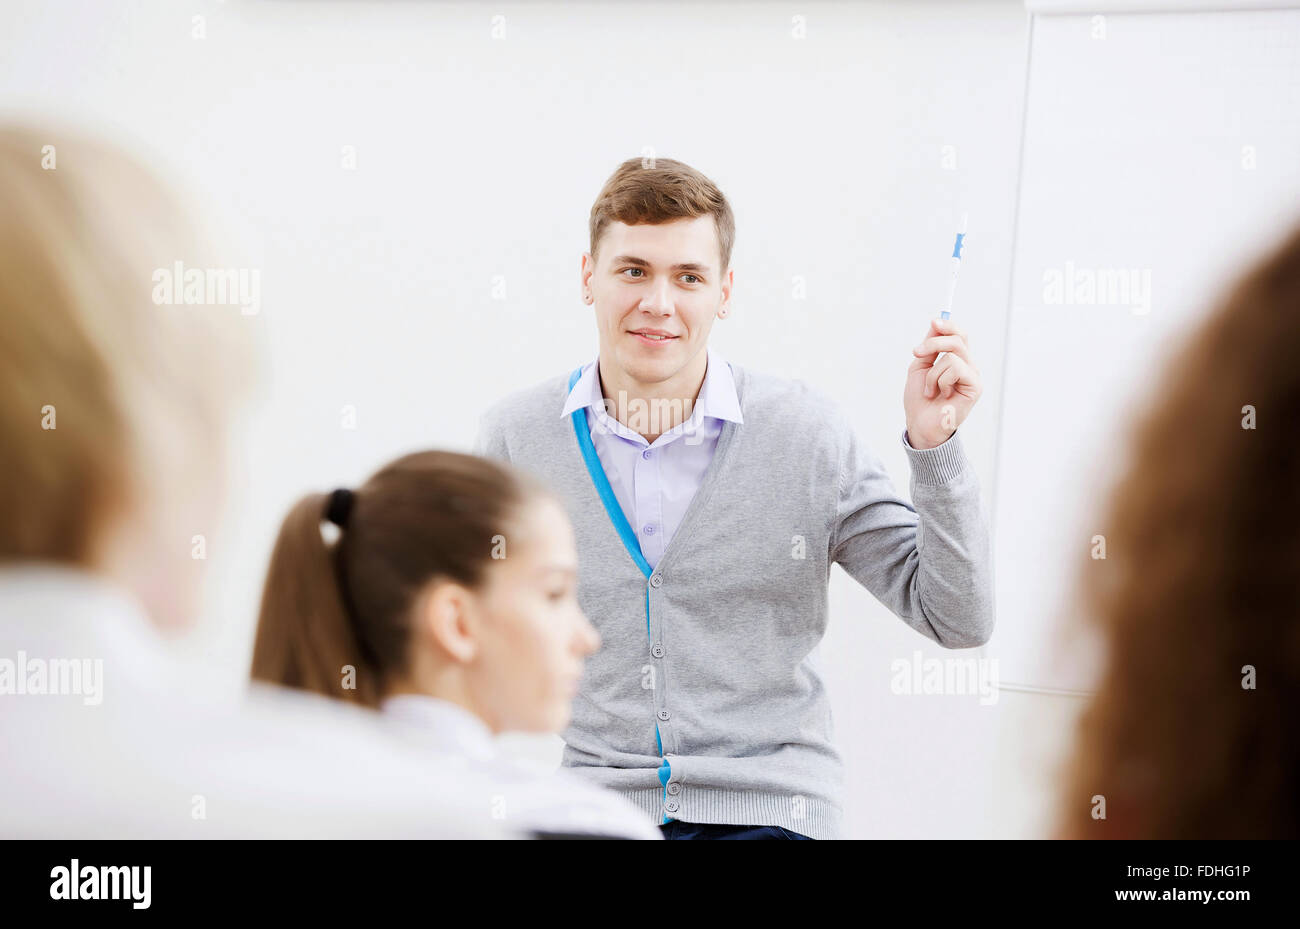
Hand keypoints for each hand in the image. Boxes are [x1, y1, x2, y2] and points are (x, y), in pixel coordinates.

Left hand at [903, 317, 981, 448]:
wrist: (920, 423)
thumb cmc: (920, 398)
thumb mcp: (920, 366)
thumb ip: (929, 347)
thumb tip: (936, 323)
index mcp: (956, 360)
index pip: (959, 336)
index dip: (948, 326)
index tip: (934, 322)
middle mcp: (967, 366)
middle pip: (958, 339)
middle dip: (934, 342)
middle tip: (917, 353)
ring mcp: (972, 375)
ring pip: (952, 356)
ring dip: (932, 373)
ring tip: (930, 389)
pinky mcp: (975, 386)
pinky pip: (956, 368)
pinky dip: (941, 380)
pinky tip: (942, 394)